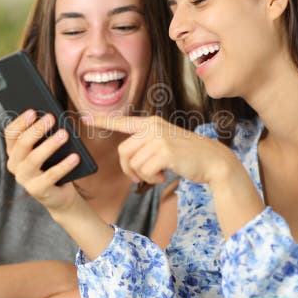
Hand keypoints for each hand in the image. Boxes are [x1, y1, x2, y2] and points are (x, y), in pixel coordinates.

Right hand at [4, 109, 81, 212]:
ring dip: (49, 145)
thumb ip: (45, 134)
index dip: (20, 122)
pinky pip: (51, 176)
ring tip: (64, 134)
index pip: (10, 133)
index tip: (33, 111)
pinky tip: (75, 156)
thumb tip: (52, 117)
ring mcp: (24, 179)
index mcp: (14, 151)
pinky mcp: (37, 190)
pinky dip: (64, 165)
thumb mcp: (47, 147)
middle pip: (22, 144)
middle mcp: (15, 165)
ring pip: (34, 159)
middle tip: (51, 118)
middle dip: (36, 129)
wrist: (59, 194)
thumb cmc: (52, 163)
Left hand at [88, 115, 263, 236]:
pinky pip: (144, 171)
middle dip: (128, 169)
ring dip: (142, 176)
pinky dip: (151, 179)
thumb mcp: (165, 144)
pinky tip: (163, 177)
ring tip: (157, 175)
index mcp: (151, 123)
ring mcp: (159, 138)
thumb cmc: (188, 156)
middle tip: (141, 178)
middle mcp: (153, 127)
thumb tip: (128, 159)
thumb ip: (147, 145)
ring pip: (133, 163)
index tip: (84, 118)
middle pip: (123, 151)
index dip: (102, 121)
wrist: (213, 161)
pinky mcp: (164, 151)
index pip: (122, 122)